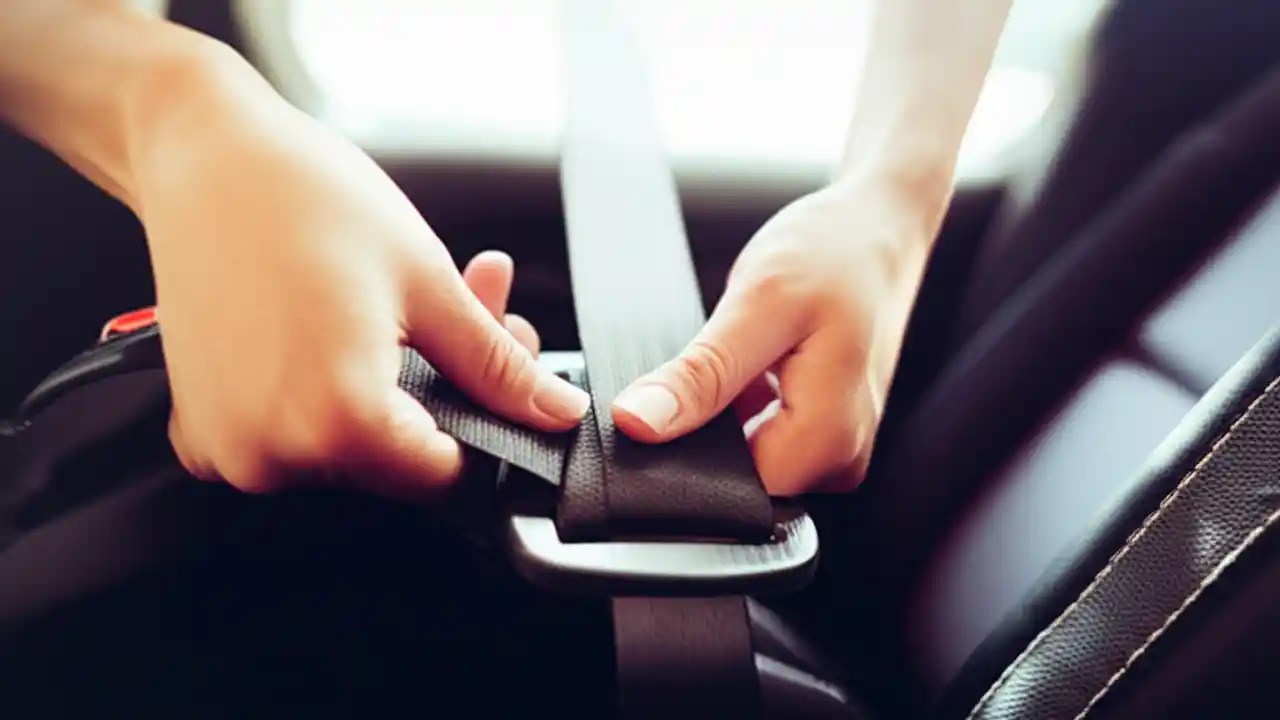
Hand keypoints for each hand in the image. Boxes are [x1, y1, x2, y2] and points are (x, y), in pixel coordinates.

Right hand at [135, 56, 587, 500]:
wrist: (202, 156)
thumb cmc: (304, 198)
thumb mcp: (426, 281)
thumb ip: (496, 366)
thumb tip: (555, 413)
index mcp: (335, 420)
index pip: (442, 477)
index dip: (482, 427)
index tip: (494, 378)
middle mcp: (272, 452)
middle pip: (395, 460)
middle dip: (443, 394)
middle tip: (471, 315)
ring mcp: (229, 444)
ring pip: (345, 448)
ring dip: (392, 388)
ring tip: (404, 308)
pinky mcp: (203, 427)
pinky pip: (291, 437)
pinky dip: (328, 392)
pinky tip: (351, 329)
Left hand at [612, 175, 942, 493]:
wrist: (878, 225)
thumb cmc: (835, 253)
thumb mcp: (757, 304)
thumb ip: (700, 375)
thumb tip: (639, 423)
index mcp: (831, 441)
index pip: (732, 493)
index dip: (684, 459)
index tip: (659, 411)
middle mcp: (841, 457)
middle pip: (739, 479)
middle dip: (700, 436)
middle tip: (695, 370)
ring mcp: (835, 444)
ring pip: (743, 458)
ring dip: (716, 418)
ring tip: (726, 360)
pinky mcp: (821, 427)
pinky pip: (759, 437)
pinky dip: (734, 407)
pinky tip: (738, 366)